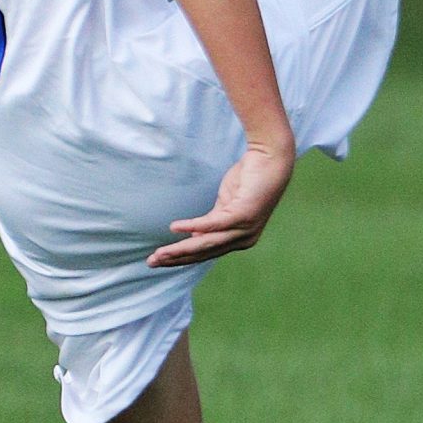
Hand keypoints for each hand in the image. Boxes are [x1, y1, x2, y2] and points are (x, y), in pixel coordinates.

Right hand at [148, 137, 295, 266]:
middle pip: (203, 253)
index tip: (158, 260)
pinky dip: (192, 226)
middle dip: (175, 258)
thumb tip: (192, 236)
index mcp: (238, 239)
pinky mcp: (244, 214)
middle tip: (151, 262)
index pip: (205, 254)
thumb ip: (211, 223)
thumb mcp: (225, 207)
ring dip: (180, 248)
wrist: (270, 160)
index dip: (181, 258)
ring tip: (160, 252)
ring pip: (206, 244)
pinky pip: (213, 224)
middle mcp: (244, 239)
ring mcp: (245, 229)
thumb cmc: (248, 181)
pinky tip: (175, 227)